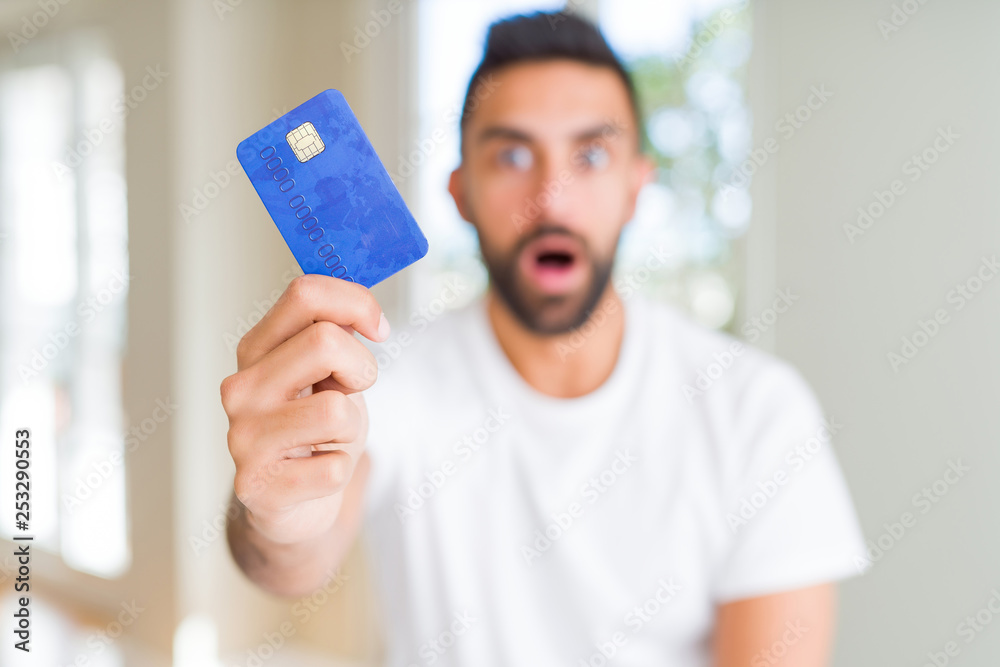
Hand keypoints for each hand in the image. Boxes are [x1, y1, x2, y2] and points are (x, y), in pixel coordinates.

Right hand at [220, 274, 388, 544]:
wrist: (292, 504)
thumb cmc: (316, 431)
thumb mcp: (327, 374)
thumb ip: (336, 335)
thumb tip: (363, 312)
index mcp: (256, 349)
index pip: (304, 294)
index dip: (356, 303)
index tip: (379, 329)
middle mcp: (241, 388)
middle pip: (325, 341)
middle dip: (361, 368)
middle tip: (352, 392)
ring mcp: (243, 437)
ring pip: (335, 410)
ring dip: (351, 428)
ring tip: (331, 439)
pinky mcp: (257, 486)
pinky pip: (335, 467)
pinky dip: (340, 469)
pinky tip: (318, 472)